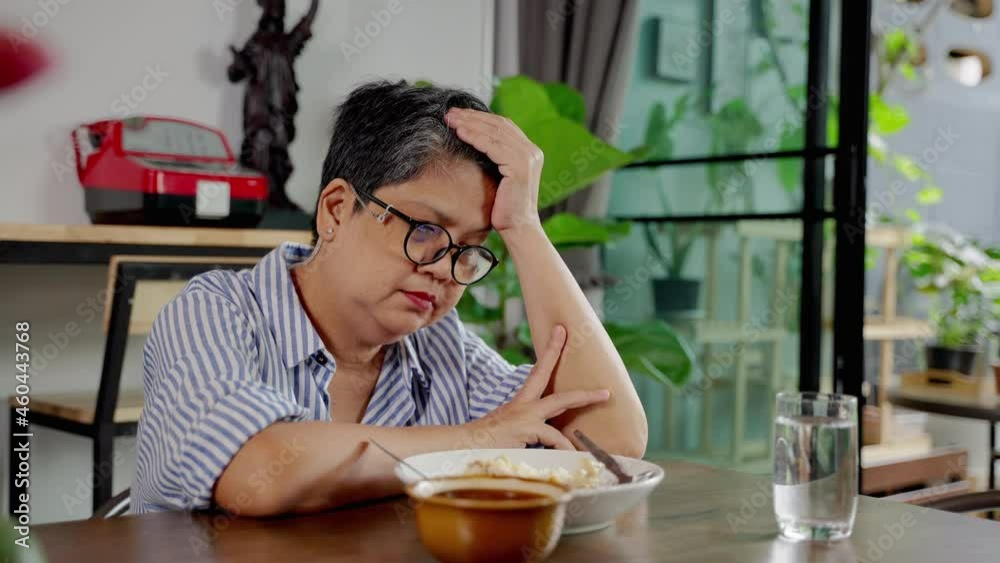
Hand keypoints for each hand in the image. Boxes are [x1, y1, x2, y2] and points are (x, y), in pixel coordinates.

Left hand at [444, 107, 543, 233]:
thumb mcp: (502, 176)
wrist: (518, 227)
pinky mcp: (519, 167)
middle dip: (472, 117)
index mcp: (530, 151)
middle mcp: (532, 151)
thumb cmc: (506, 207)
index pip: (503, 125)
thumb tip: (474, 139)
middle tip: (450, 112)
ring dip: (470, 124)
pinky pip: (493, 147)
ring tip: (451, 120)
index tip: (459, 114)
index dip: (480, 117)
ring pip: (494, 133)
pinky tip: (460, 133)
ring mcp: (527, 158)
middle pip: (499, 125)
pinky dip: (475, 137)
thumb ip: (497, 157)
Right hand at [465, 326, 609, 449]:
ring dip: (584, 399)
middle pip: (549, 376)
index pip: (538, 372)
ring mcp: (525, 415)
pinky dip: (566, 446)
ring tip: (604, 395)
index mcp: (521, 404)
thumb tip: (551, 441)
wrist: (463, 450)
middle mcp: (523, 405)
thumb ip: (531, 434)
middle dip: (564, 356)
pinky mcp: (526, 428)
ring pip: (560, 402)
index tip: (561, 332)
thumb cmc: (487, 446)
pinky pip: (555, 437)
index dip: (551, 351)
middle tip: (591, 354)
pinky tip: (574, 455)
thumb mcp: (513, 435)